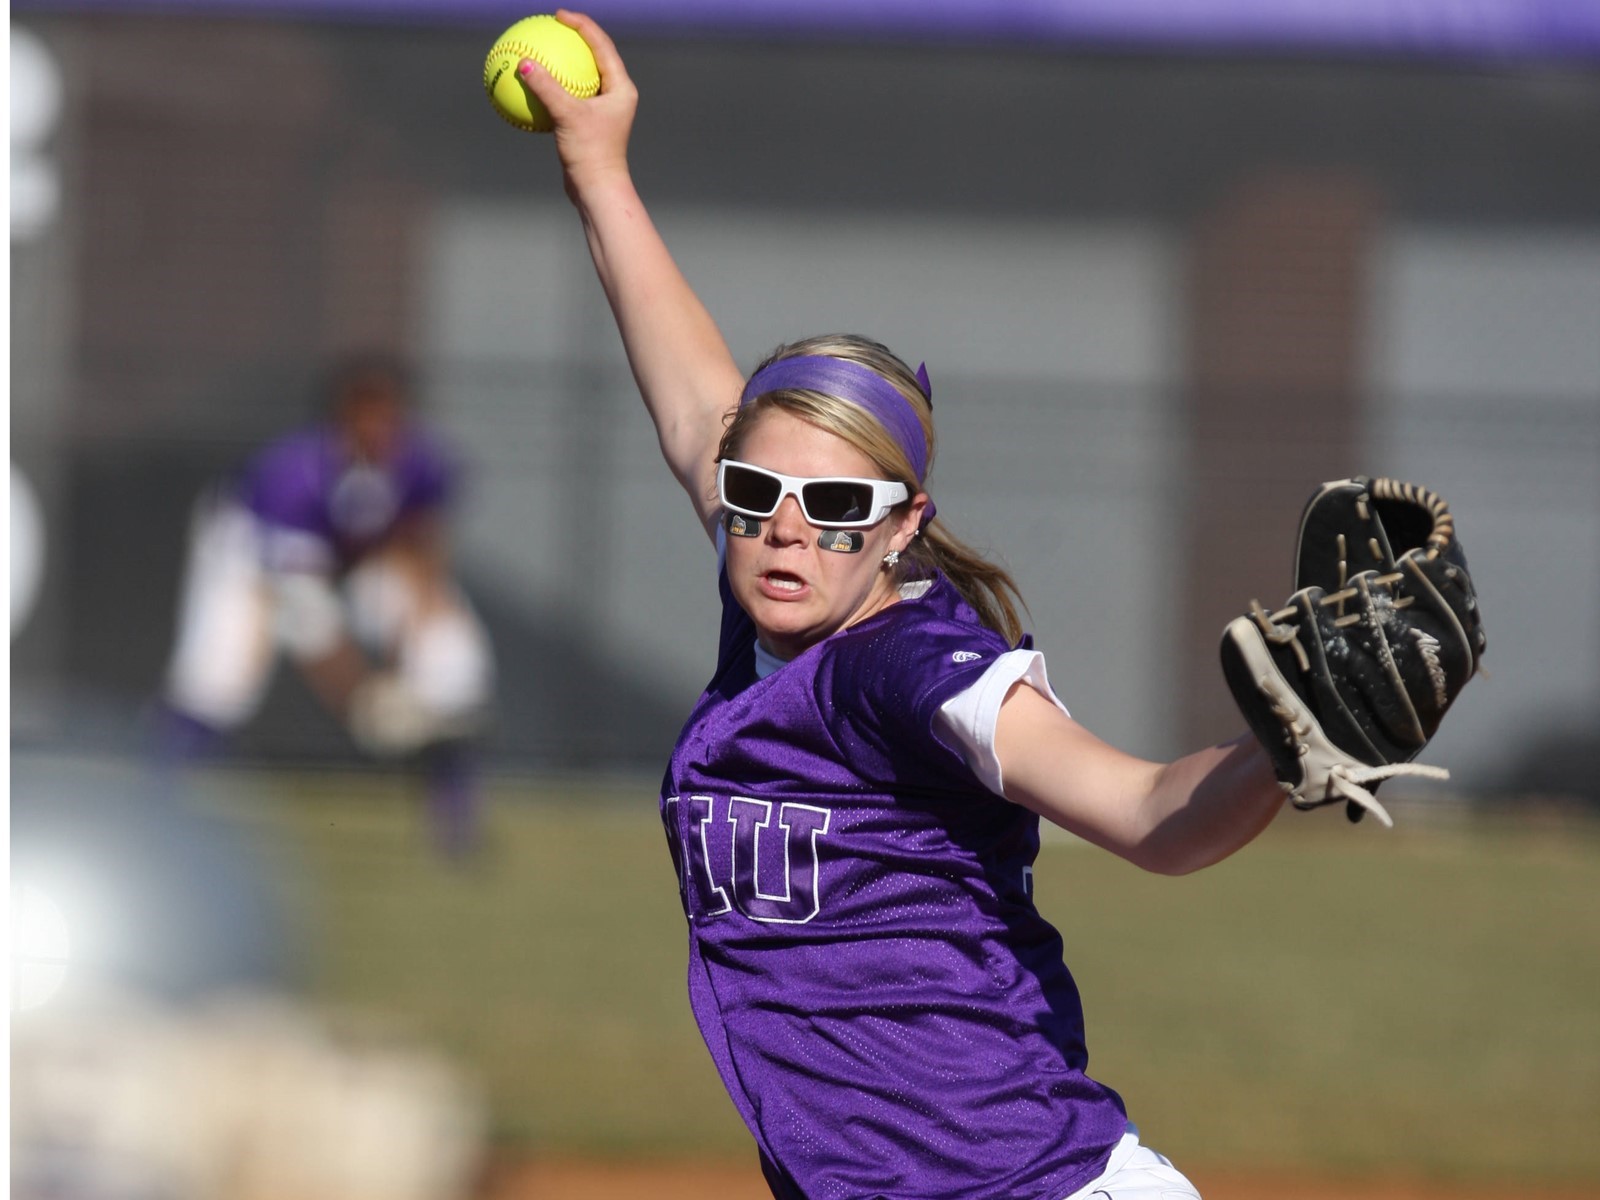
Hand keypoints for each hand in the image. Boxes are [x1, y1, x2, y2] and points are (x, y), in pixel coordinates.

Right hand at [517, 10, 637, 200]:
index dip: (582, 25)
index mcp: (620, 88)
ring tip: (542, 50)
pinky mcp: (590, 123)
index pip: (602, 45)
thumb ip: (546, 88)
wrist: (597, 189)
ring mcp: (603, 109)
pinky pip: (569, 97)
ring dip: (563, 64)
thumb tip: (523, 63)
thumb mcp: (567, 116)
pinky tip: (533, 86)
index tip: (559, 16)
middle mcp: (616, 95)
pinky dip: (553, 89)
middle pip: (595, 56)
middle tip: (552, 26)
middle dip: (575, 38)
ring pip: (581, 77)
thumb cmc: (590, 154)